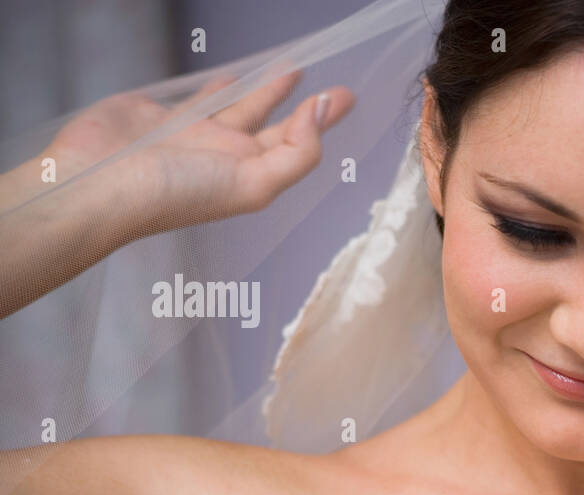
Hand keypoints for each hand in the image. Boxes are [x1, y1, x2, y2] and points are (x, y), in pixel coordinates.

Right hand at [45, 70, 353, 235]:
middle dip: (306, 107)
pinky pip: (200, 96)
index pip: (298, 144)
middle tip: (334, 89)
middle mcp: (227, 156)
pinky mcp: (161, 115)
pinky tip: (234, 77)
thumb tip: (320, 112)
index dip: (322, 121)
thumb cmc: (174, 194)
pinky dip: (220, 87)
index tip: (344, 96)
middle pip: (278, 126)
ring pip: (242, 106)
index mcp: (251, 174)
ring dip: (267, 91)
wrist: (97, 186)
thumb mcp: (252, 183)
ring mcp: (195, 135)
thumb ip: (296, 152)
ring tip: (292, 71)